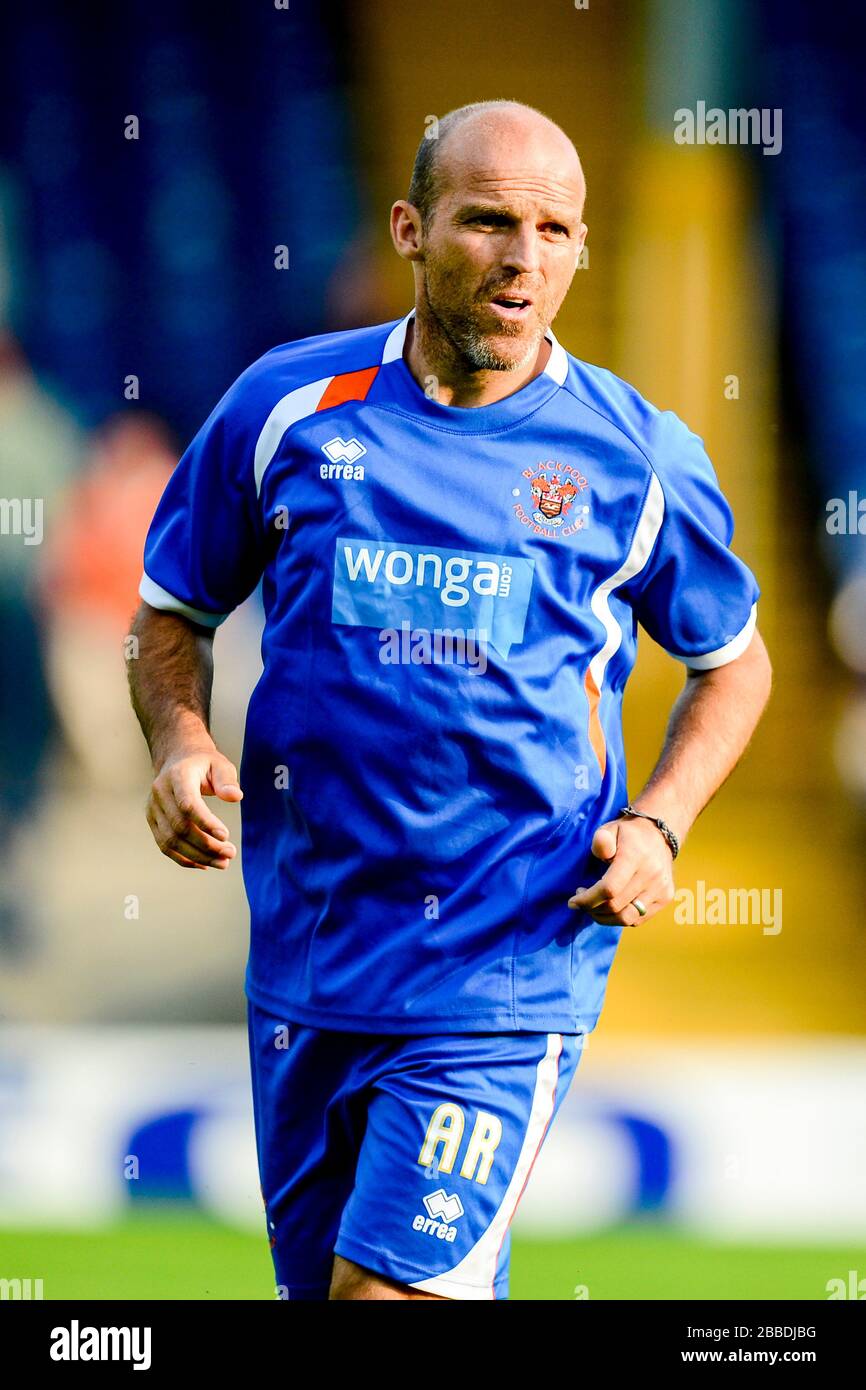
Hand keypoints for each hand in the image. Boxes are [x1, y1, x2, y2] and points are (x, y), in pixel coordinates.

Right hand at [146, 745, 242, 869]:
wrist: (177, 760)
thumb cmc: (203, 764)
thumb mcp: (220, 764)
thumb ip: (227, 780)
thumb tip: (236, 796)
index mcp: (178, 776)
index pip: (187, 803)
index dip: (205, 822)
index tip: (225, 836)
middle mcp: (160, 792)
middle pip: (179, 826)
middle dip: (206, 845)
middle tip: (230, 853)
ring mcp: (153, 808)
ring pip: (171, 841)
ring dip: (198, 856)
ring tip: (222, 862)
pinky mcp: (153, 821)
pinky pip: (165, 846)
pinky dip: (185, 859)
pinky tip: (205, 864)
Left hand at [567, 815, 675, 926]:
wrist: (659, 835)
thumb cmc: (627, 834)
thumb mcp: (610, 829)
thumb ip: (601, 839)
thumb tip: (602, 853)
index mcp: (636, 856)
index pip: (610, 888)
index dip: (588, 899)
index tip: (573, 901)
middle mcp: (652, 875)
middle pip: (616, 906)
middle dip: (592, 909)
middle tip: (581, 901)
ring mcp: (661, 888)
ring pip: (627, 918)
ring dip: (605, 918)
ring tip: (594, 907)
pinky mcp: (665, 898)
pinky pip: (638, 919)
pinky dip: (620, 918)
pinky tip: (611, 907)